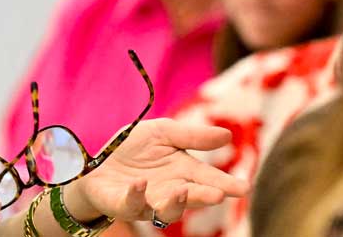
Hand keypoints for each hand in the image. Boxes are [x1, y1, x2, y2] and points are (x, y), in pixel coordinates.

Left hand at [61, 118, 249, 226]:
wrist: (99, 160)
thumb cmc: (135, 148)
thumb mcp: (163, 132)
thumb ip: (192, 136)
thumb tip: (228, 136)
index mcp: (183, 173)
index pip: (207, 179)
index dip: (225, 184)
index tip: (243, 188)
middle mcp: (170, 191)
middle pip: (191, 197)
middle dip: (205, 196)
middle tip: (219, 194)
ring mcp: (148, 201)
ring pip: (166, 209)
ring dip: (176, 202)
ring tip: (184, 190)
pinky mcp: (124, 205)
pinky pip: (132, 205)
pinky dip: (137, 195)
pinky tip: (140, 183)